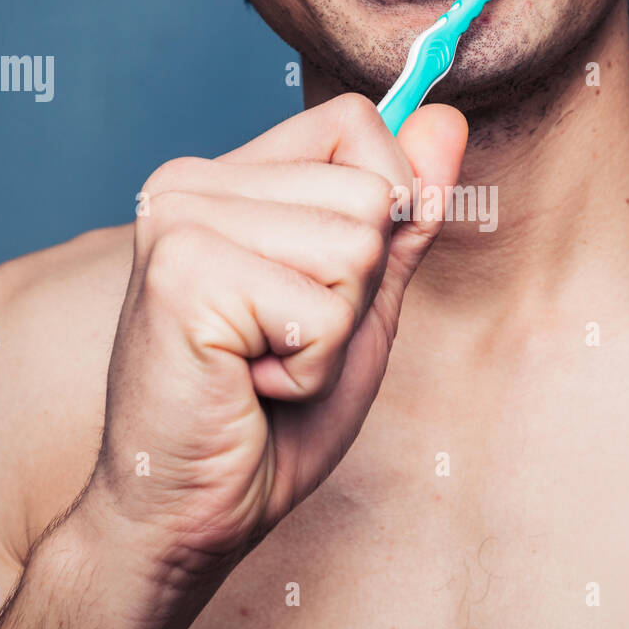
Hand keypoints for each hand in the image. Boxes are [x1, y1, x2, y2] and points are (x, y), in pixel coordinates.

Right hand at [86, 93, 466, 585]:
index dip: (384, 205)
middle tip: (283, 342)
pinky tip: (250, 386)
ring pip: (356, 247)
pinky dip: (311, 368)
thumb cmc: (270, 416)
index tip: (331, 283)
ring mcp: (180, 222)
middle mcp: (192, 183)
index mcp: (227, 178)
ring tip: (266, 363)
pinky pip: (324, 309)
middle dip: (358, 290)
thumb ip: (401, 215)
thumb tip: (447, 118)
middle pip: (370, 190)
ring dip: (334, 333)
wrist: (188, 510)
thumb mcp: (360, 302)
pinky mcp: (184, 276)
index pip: (355, 122)